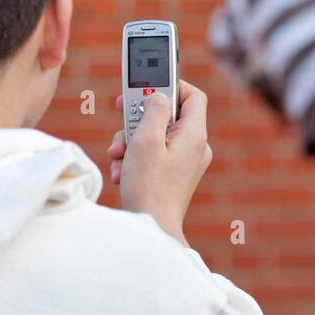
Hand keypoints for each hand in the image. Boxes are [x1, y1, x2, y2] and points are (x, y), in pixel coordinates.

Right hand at [106, 81, 212, 245]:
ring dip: (132, 142)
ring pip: (156, 136)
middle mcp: (195, 147)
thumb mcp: (146, 140)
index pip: (193, 96)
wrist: (152, 229)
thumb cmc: (149, 187)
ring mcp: (186, 162)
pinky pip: (155, 155)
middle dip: (139, 119)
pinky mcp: (174, 175)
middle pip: (168, 116)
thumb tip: (159, 96)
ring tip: (118, 157)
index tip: (146, 87)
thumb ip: (153, 110)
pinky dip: (136, 159)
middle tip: (122, 119)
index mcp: (195, 135)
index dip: (171, 85)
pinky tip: (123, 173)